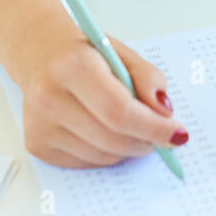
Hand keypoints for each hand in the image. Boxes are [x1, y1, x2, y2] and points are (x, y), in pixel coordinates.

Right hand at [18, 23, 187, 168]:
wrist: (42, 53)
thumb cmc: (86, 53)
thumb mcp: (121, 52)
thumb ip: (148, 78)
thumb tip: (164, 113)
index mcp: (71, 66)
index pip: (119, 111)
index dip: (153, 127)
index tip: (178, 134)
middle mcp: (48, 97)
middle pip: (112, 139)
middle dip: (146, 141)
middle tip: (163, 135)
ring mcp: (38, 125)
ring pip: (102, 155)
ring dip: (128, 148)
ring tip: (132, 126)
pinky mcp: (36, 144)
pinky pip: (87, 162)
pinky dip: (107, 152)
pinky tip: (103, 129)